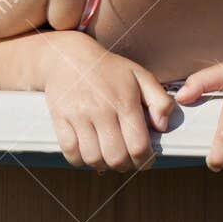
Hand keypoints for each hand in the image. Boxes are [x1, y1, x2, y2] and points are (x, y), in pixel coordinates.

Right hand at [43, 47, 175, 170]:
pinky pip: (70, 152)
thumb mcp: (140, 76)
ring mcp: (78, 115)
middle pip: (116, 157)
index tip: (145, 160)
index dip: (145, 161)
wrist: (68, 57)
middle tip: (125, 159)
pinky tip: (87, 151)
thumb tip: (162, 127)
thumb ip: (160, 100)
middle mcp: (101, 110)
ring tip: (106, 155)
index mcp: (124, 101)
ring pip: (93, 158)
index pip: (138, 146)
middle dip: (124, 165)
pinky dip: (80, 159)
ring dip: (102, 164)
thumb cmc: (108, 69)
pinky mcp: (60, 118)